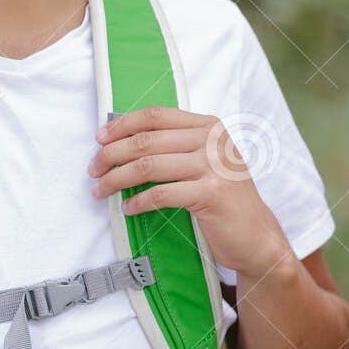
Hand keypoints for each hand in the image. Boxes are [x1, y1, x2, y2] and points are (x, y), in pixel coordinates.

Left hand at [90, 107, 292, 280]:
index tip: (99, 140)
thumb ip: (175, 146)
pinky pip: (161, 194)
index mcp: (209, 126)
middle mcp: (212, 141)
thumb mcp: (206, 160)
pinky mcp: (211, 194)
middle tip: (93, 170)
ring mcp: (214, 167)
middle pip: (147, 140)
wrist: (255, 234)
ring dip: (116, 179)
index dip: (122, 124)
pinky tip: (128, 208)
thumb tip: (123, 140)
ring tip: (101, 190)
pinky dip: (137, 201)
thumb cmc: (224, 197)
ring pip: (149, 166)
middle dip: (111, 155)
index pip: (156, 115)